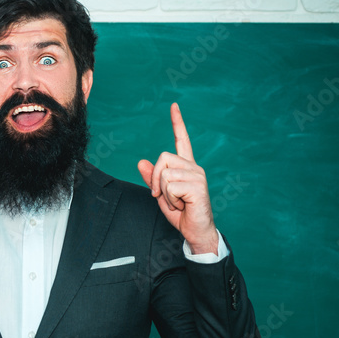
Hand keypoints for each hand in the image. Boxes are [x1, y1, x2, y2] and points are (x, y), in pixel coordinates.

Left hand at [137, 103, 218, 253]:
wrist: (196, 231)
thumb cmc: (181, 213)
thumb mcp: (161, 195)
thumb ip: (152, 178)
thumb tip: (140, 162)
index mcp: (186, 166)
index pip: (182, 140)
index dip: (177, 123)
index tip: (174, 106)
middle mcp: (194, 167)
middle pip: (163, 158)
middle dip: (155, 179)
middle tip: (161, 196)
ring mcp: (197, 175)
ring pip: (165, 174)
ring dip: (164, 193)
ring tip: (177, 202)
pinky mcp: (198, 186)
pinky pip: (170, 187)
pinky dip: (170, 200)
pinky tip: (182, 205)